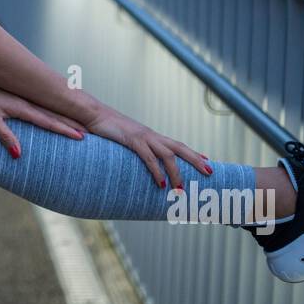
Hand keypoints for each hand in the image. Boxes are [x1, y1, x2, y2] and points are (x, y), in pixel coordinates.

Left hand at [0, 81, 87, 157]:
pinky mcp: (24, 98)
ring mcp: (28, 98)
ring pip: (53, 110)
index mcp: (23, 107)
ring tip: (83, 127)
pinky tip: (63, 117)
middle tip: (91, 134)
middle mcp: (29, 102)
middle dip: (74, 124)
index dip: (65, 130)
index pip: (49, 121)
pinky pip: (45, 107)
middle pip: (57, 115)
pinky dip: (57, 112)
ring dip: (68, 118)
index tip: (81, 136)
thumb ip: (4, 136)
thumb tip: (18, 155)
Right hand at [84, 105, 212, 189]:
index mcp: (151, 136)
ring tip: (180, 189)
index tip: (206, 161)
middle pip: (180, 148)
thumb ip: (133, 150)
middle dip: (196, 160)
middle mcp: (151, 136)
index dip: (192, 153)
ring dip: (176, 173)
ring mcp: (143, 137)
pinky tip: (160, 183)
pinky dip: (156, 171)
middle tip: (210, 172)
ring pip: (168, 155)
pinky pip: (148, 157)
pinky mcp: (132, 140)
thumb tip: (136, 161)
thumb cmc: (106, 128)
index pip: (177, 144)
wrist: (93, 114)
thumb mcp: (124, 140)